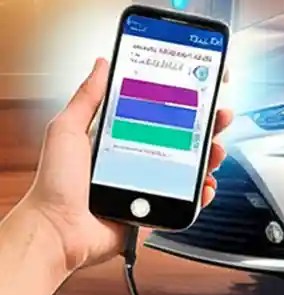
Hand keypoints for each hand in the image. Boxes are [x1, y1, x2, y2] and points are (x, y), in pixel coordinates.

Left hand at [19, 58, 233, 272]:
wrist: (57, 230)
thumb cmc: (55, 184)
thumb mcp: (66, 130)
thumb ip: (87, 97)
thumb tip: (102, 64)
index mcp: (119, 138)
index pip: (158, 113)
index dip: (182, 102)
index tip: (200, 89)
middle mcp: (137, 159)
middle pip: (182, 138)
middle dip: (206, 126)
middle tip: (219, 116)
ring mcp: (148, 185)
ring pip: (190, 168)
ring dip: (209, 157)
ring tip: (215, 151)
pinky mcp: (154, 209)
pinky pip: (186, 200)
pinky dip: (200, 194)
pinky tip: (204, 186)